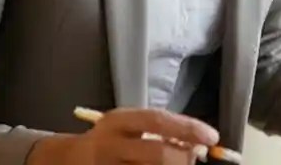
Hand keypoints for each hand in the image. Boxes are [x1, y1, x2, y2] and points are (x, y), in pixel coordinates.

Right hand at [28, 108, 217, 164]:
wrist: (68, 160)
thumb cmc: (110, 141)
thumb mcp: (128, 127)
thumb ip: (158, 131)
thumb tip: (198, 143)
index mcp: (119, 121)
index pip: (158, 120)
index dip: (188, 128)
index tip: (212, 136)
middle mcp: (110, 143)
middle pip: (156, 154)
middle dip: (183, 159)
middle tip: (194, 159)